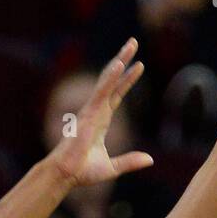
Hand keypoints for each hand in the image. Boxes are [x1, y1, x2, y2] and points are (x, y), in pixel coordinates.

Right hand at [50, 39, 153, 187]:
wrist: (66, 175)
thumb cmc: (82, 171)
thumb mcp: (112, 167)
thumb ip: (130, 161)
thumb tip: (150, 160)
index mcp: (101, 120)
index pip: (117, 94)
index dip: (127, 80)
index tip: (139, 66)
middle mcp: (96, 110)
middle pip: (112, 80)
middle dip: (123, 60)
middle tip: (133, 43)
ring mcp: (92, 110)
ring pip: (108, 79)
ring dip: (120, 60)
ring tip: (131, 45)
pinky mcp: (88, 113)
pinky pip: (101, 91)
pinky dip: (110, 77)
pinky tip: (119, 64)